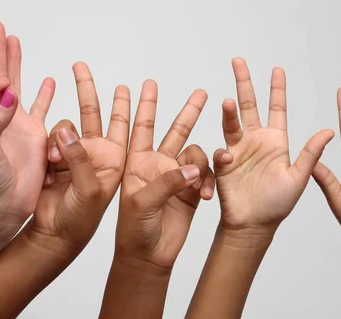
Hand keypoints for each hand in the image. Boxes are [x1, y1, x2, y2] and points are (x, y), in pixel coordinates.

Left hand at [0, 23, 54, 220]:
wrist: (5, 206)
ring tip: (16, 41)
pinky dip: (45, 94)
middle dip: (0, 51)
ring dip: (18, 64)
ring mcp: (19, 124)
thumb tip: (5, 91)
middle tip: (0, 27)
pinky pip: (42, 108)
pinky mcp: (37, 134)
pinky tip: (48, 79)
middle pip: (1, 75)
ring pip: (20, 86)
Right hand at [28, 62, 129, 251]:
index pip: (140, 127)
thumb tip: (67, 132)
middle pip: (104, 113)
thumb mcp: (95, 193)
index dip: (146, 106)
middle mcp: (102, 154)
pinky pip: (54, 137)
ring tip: (66, 115)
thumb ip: (82, 161)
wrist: (54, 236)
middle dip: (94, 89)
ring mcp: (79, 153)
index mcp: (122, 161)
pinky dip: (52, 144)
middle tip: (82, 65)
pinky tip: (50, 166)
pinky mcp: (56, 157)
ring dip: (70, 121)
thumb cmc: (82, 221)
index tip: (148, 84)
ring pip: (75, 123)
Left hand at [117, 80, 212, 269]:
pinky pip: (205, 175)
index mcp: (135, 163)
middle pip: (172, 131)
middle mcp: (156, 165)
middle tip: (201, 94)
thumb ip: (165, 183)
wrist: (149, 256)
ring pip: (192, 152)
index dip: (140, 105)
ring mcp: (174, 177)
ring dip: (200, 157)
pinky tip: (203, 195)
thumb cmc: (132, 230)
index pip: (138, 127)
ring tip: (198, 176)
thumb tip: (191, 169)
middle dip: (187, 112)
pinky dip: (208, 180)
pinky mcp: (191, 191)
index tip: (144, 83)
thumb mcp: (139, 203)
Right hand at [213, 58, 333, 232]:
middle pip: (248, 105)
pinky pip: (222, 152)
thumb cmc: (277, 204)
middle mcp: (255, 140)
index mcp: (276, 141)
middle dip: (244, 83)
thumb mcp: (299, 177)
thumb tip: (330, 130)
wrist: (254, 224)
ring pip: (231, 123)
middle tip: (238, 61)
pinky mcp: (224, 164)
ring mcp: (237, 150)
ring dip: (229, 112)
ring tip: (228, 101)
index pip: (276, 108)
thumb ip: (311, 154)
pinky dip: (223, 153)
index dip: (276, 89)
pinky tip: (227, 158)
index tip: (277, 69)